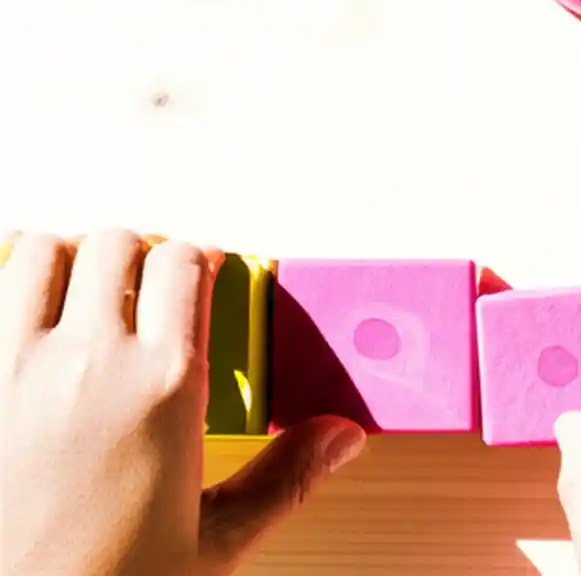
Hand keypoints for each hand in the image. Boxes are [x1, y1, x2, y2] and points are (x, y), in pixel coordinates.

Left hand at [1, 231, 366, 574]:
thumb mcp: (213, 544)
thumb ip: (284, 479)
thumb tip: (338, 438)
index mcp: (166, 388)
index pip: (186, 265)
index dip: (199, 259)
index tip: (203, 273)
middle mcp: (88, 361)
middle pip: (118, 245)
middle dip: (140, 254)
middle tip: (147, 283)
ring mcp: (13, 365)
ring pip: (43, 252)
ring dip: (69, 260)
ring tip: (83, 291)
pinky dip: (10, 287)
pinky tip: (27, 320)